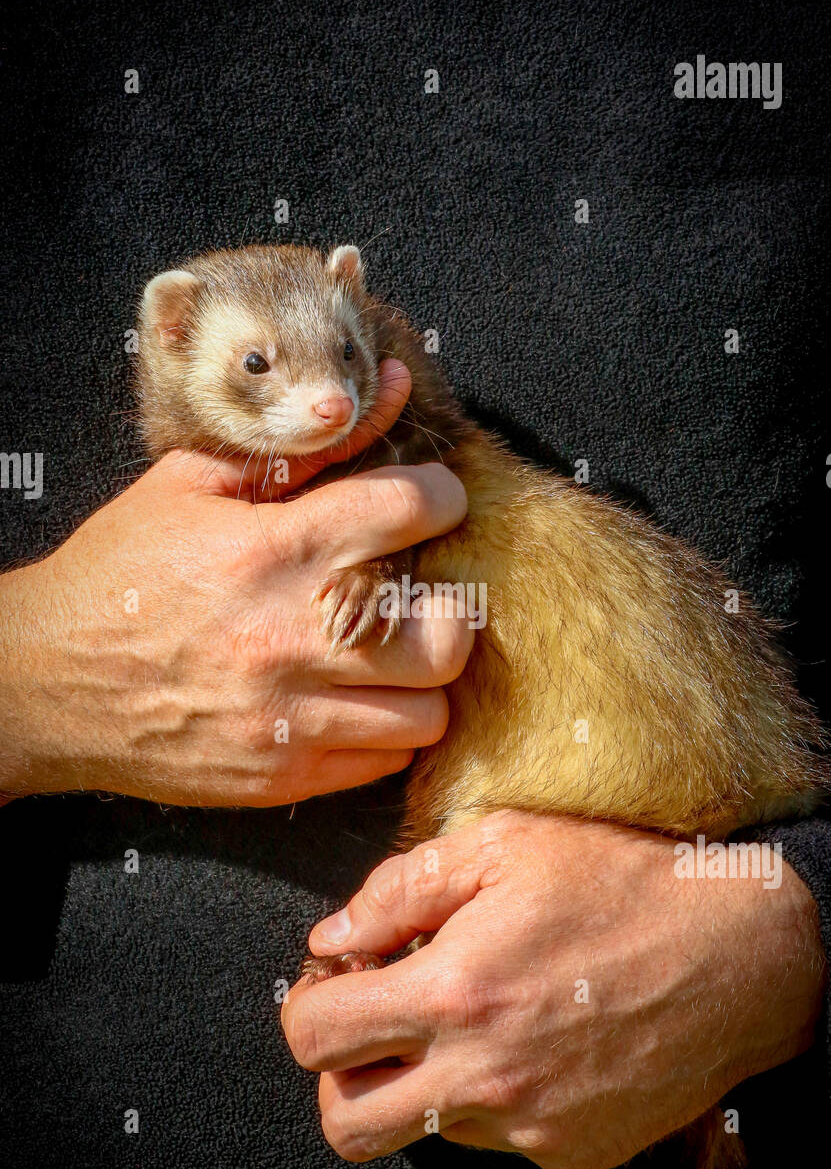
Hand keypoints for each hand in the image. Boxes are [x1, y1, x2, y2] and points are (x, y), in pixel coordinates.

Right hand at [0, 360, 472, 805]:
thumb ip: (299, 451)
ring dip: (422, 680)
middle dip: (450, 607)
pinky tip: (355, 702)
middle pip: (446, 632)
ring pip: (429, 711)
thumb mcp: (191, 486)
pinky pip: (384, 761)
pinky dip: (385, 731)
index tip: (431, 505)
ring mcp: (290, 715)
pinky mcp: (282, 775)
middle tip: (422, 597)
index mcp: (273, 549)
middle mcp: (292, 635)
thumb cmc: (117, 573)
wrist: (43, 681)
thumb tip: (385, 392)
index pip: (412, 509)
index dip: (441, 497)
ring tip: (391, 659)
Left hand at [282, 811, 825, 1168]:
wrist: (738, 954)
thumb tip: (331, 935)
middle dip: (337, 1072)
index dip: (308, 1002)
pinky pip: (495, 1142)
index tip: (341, 978)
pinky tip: (529, 1042)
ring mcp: (526, 1126)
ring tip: (459, 1026)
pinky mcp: (568, 1154)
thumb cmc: (622, 883)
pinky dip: (492, 1100)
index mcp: (454, 992)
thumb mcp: (506, 843)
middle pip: (344, 1122)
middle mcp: (482, 1076)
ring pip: (420, 1134)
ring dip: (416, 1085)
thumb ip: (400, 887)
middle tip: (373, 1022)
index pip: (314, 1035)